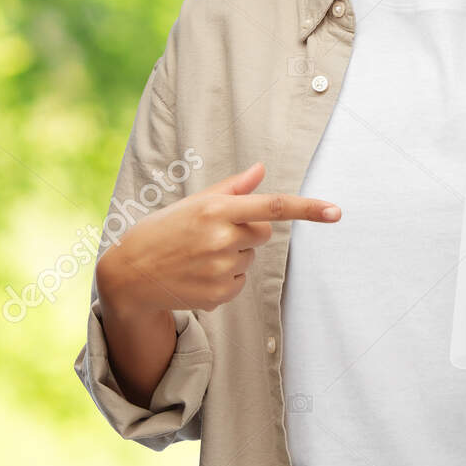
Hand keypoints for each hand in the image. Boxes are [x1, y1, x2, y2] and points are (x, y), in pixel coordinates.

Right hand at [97, 160, 340, 314]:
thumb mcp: (193, 202)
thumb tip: (261, 169)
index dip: (308, 208)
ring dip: (233, 255)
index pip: (273, 207)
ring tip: (199, 256)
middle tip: (213, 234)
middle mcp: (221, 239)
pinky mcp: (218, 296)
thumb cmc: (164, 230)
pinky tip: (198, 274)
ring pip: (250, 259)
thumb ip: (232, 188)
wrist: (130, 273)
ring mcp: (219, 270)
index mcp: (216, 210)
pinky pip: (239, 282)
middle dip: (248, 231)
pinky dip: (225, 279)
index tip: (336, 211)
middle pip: (264, 233)